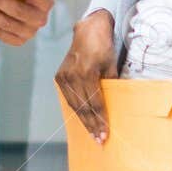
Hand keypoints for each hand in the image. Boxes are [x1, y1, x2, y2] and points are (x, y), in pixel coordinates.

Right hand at [54, 9, 117, 142]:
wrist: (88, 29)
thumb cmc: (104, 45)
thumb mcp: (111, 64)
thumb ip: (110, 84)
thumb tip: (112, 106)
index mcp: (87, 72)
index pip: (95, 102)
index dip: (100, 120)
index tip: (105, 134)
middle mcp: (72, 76)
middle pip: (83, 107)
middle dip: (92, 125)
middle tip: (99, 141)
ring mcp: (63, 76)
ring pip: (74, 105)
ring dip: (84, 121)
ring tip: (93, 135)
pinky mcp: (59, 77)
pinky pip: (68, 98)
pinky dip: (76, 111)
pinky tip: (83, 120)